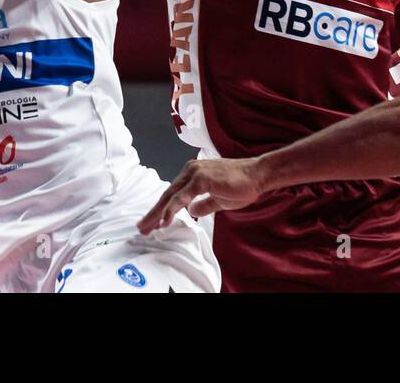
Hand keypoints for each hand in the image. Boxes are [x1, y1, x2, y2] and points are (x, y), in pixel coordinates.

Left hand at [136, 157, 263, 233]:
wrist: (258, 175)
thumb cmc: (241, 185)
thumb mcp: (218, 200)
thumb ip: (204, 205)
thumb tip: (191, 212)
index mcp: (193, 174)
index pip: (173, 194)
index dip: (161, 210)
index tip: (151, 224)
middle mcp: (191, 171)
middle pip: (167, 194)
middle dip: (153, 213)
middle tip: (141, 228)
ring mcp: (195, 173)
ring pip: (171, 196)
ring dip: (157, 213)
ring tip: (147, 228)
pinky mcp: (201, 178)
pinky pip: (182, 197)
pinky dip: (171, 209)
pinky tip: (164, 221)